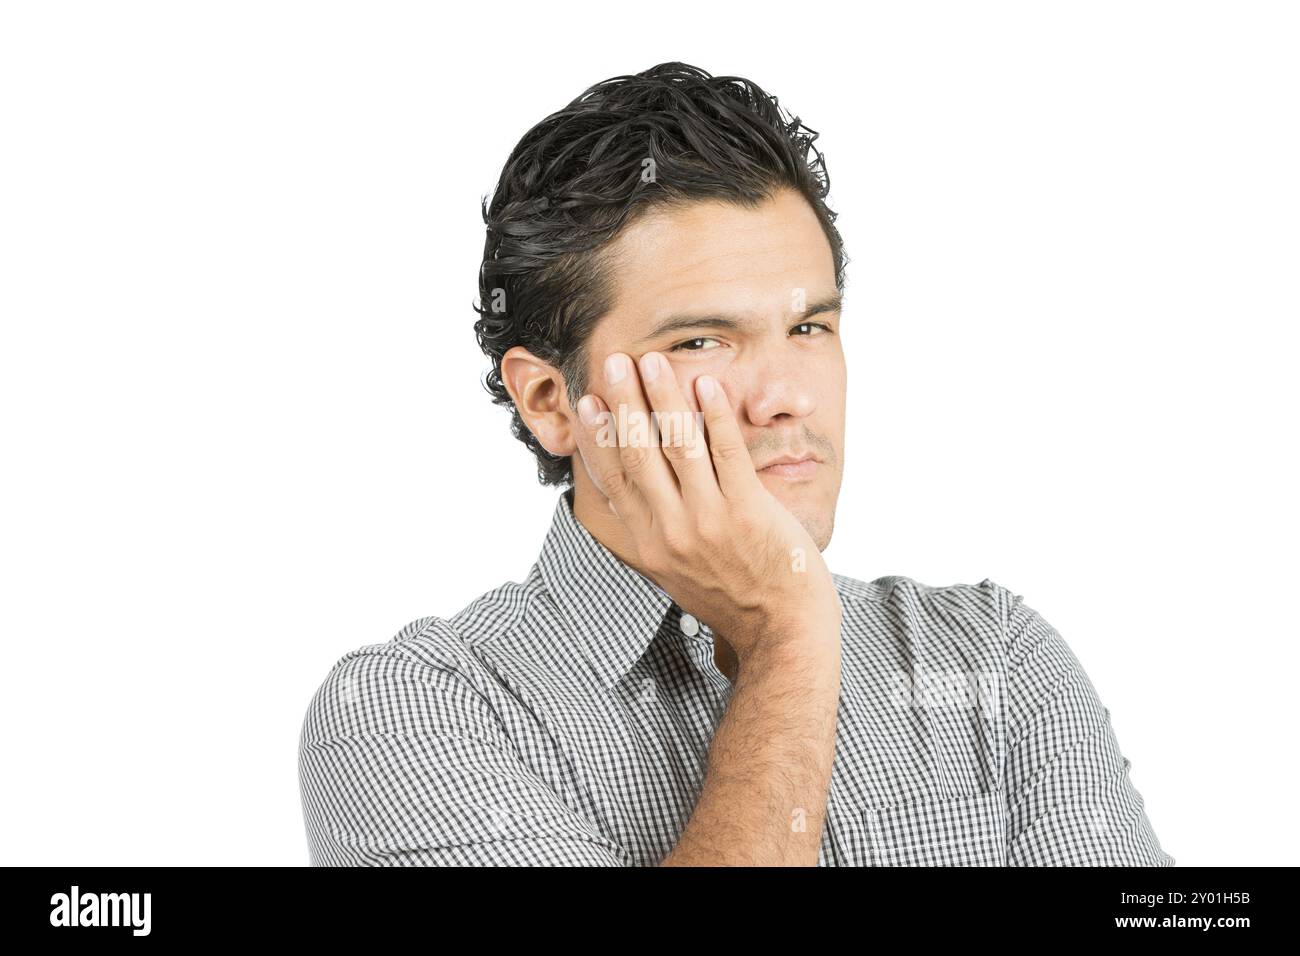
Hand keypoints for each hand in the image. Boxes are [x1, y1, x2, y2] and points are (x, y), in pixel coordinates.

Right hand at [575, 351, 841, 662]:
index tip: (586, 401)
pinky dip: (714, 415)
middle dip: (624, 403)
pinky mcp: (747, 512)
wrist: (781, 631)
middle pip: (639, 454)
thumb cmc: (730, 597)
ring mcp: (709, 521)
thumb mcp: (674, 571)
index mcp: (649, 544)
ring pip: (678, 446)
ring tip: (653, 360)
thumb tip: (627, 495)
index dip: (597, 437)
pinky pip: (726, 453)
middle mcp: (671, 531)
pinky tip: (707, 384)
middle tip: (614, 362)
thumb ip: (651, 530)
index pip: (613, 480)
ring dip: (663, 397)